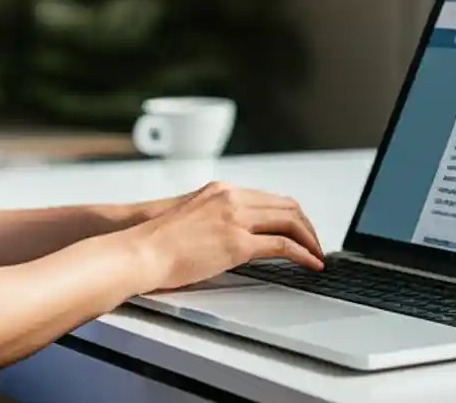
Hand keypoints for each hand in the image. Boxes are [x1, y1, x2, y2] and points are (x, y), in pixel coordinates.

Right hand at [124, 182, 324, 291]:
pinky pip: (283, 245)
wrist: (138, 250)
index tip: (299, 229)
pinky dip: (303, 254)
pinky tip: (310, 264)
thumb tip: (232, 236)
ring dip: (309, 239)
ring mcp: (235, 218)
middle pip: (286, 204)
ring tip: (317, 256)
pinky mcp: (237, 243)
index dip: (291, 214)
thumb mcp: (191, 218)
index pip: (269, 197)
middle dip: (306, 225)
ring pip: (290, 220)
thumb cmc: (157, 242)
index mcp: (221, 191)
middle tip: (315, 243)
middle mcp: (232, 198)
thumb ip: (215, 219)